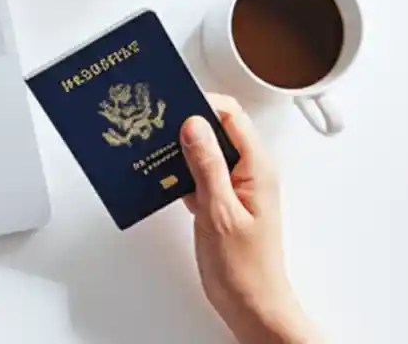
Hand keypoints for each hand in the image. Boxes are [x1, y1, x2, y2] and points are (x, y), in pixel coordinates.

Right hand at [180, 94, 321, 343]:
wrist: (250, 304)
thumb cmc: (244, 267)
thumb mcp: (219, 210)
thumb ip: (206, 164)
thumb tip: (193, 123)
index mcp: (256, 166)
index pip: (231, 115)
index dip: (202, 102)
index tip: (173, 102)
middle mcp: (247, 171)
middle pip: (217, 127)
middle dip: (185, 121)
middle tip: (156, 120)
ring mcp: (233, 185)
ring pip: (204, 150)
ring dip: (179, 148)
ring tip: (151, 145)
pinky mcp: (219, 200)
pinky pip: (197, 173)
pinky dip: (178, 172)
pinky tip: (159, 176)